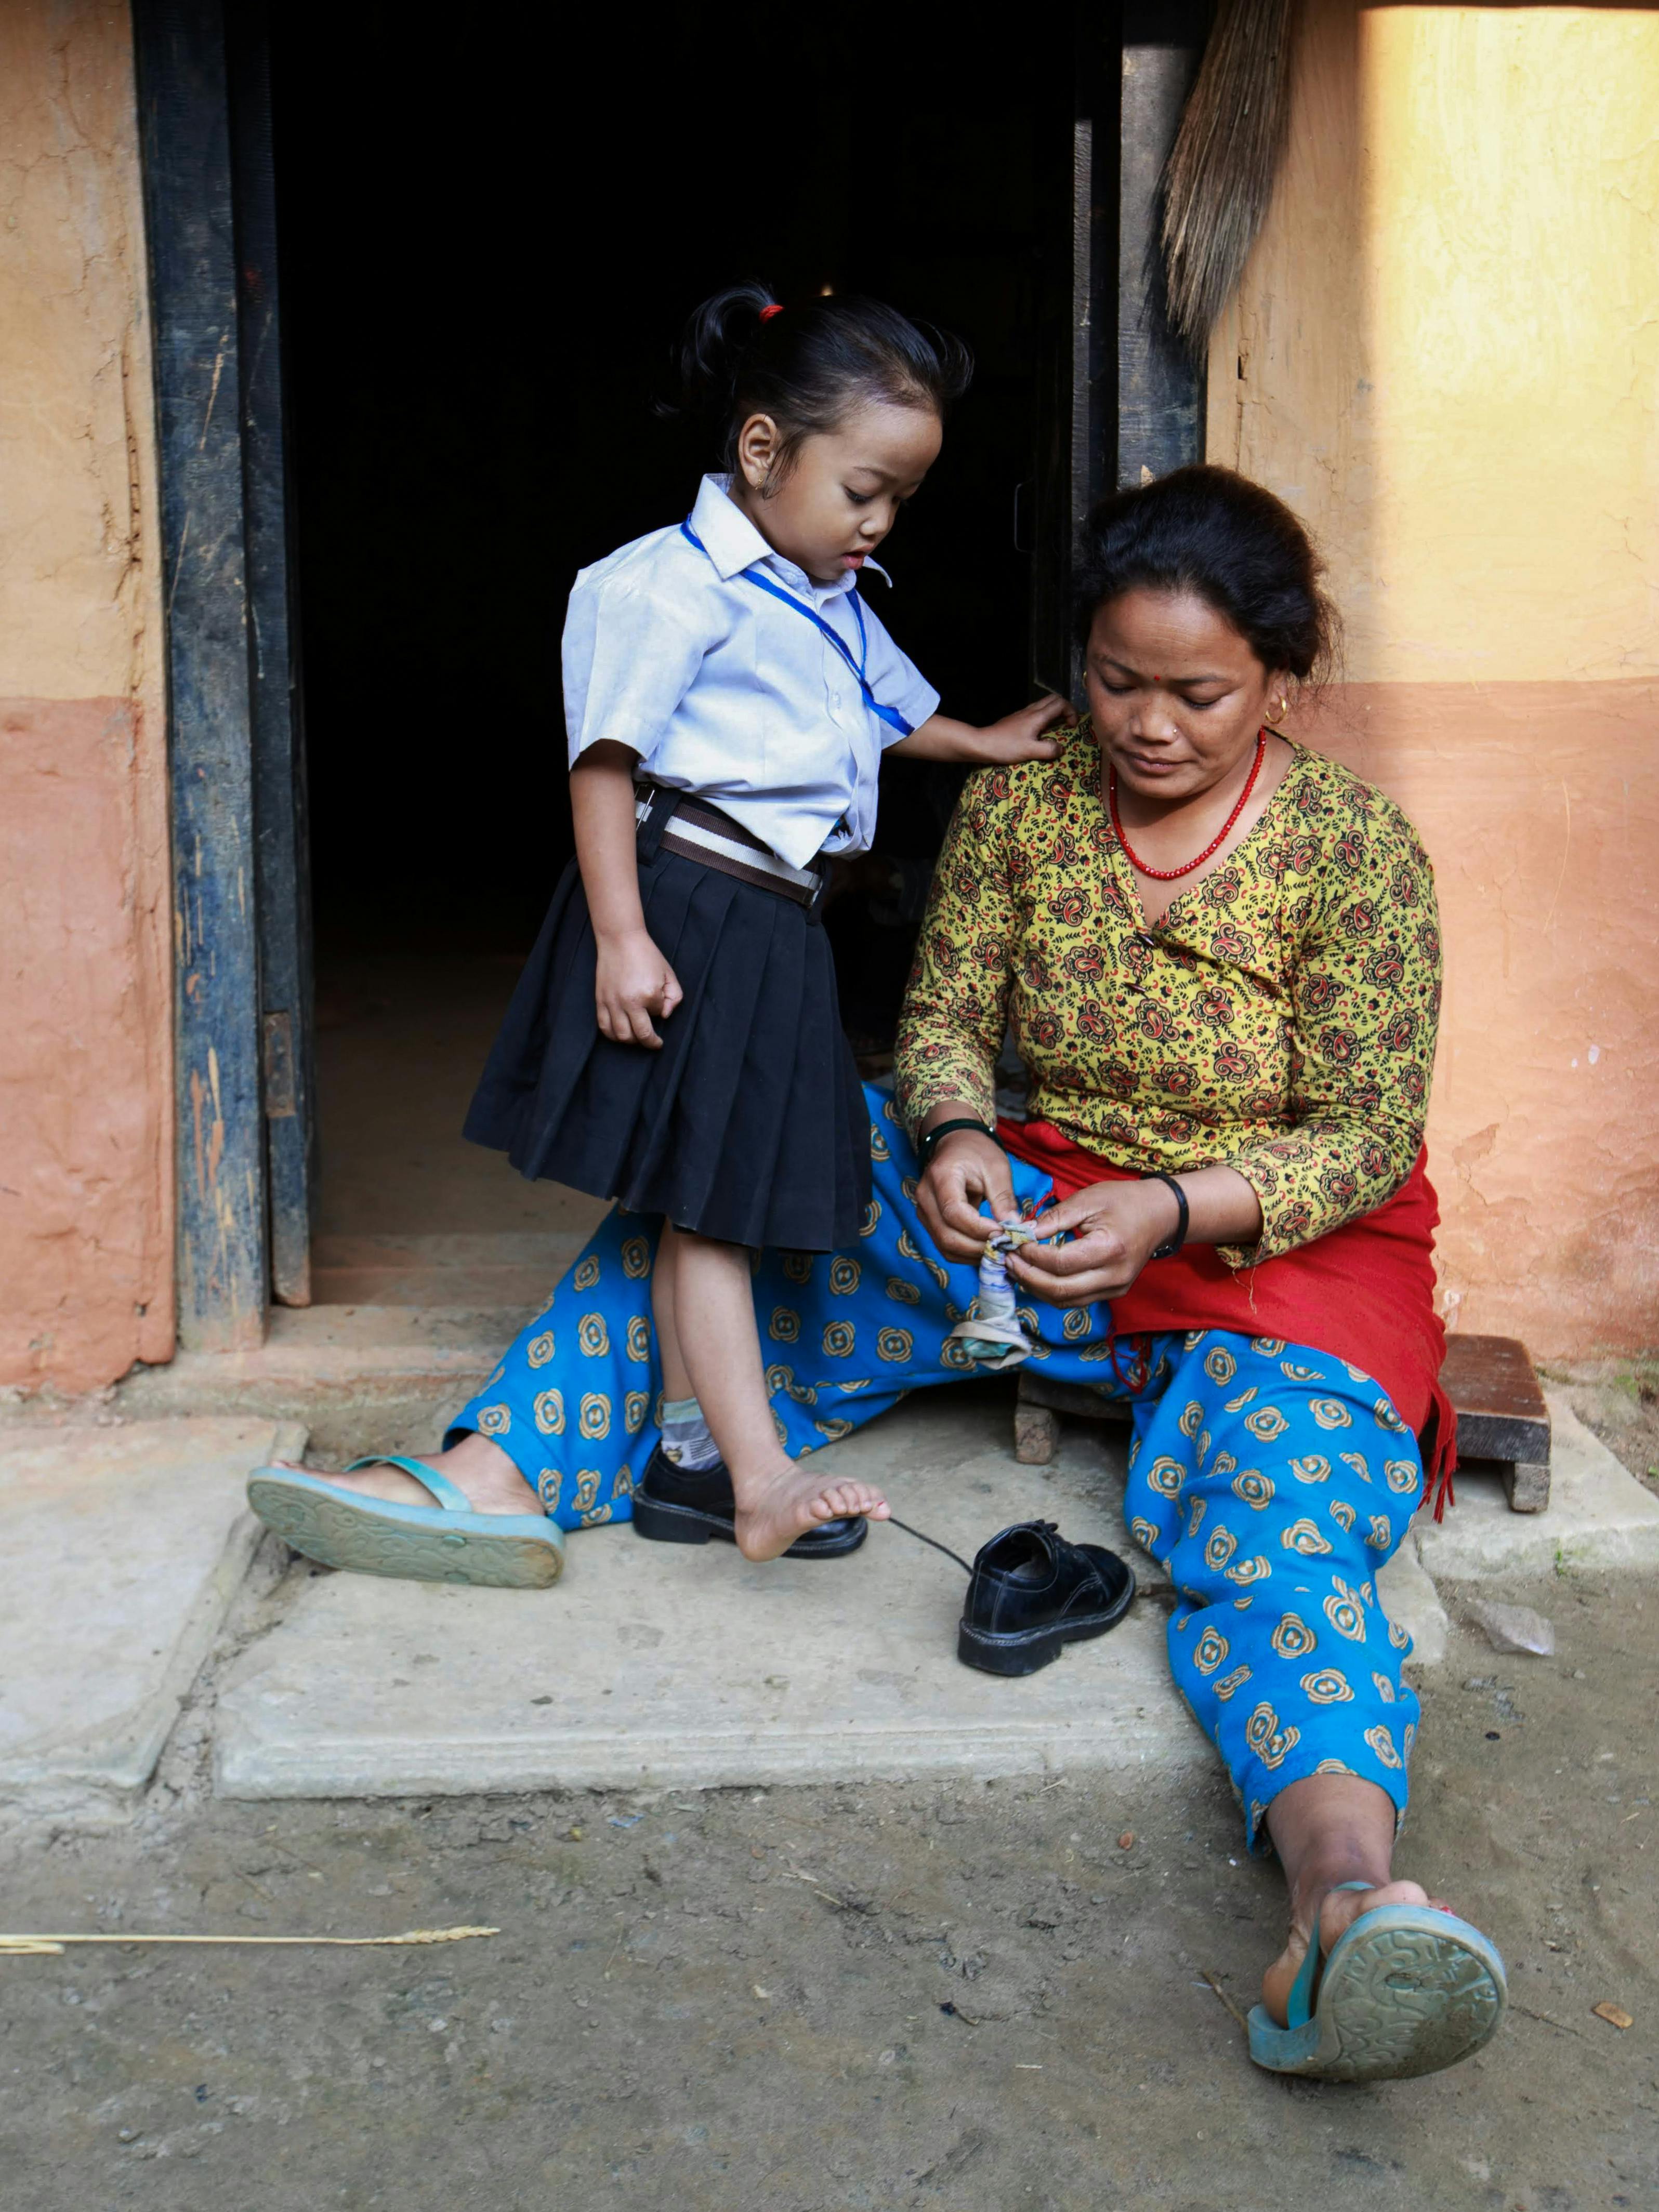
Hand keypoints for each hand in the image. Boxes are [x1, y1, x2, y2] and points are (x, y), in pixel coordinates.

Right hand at [594, 928, 682, 1047]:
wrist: (620, 939)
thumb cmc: (647, 954)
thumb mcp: (669, 974)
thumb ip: (675, 997)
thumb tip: (664, 1015)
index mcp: (649, 994)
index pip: (658, 1014)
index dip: (660, 1009)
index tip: (658, 1000)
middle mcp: (630, 1002)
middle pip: (641, 1034)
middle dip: (651, 1042)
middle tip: (655, 1043)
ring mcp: (613, 1003)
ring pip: (622, 1036)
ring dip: (632, 1041)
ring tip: (637, 1036)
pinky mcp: (600, 1001)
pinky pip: (605, 1027)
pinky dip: (613, 1035)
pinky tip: (621, 1033)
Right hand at [916, 1130, 1019, 1263]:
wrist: (956, 1145)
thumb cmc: (977, 1152)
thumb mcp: (996, 1168)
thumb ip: (1003, 1198)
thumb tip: (1015, 1228)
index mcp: (941, 1177)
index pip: (954, 1212)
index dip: (979, 1228)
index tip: (1004, 1233)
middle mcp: (925, 1197)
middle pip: (946, 1235)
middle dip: (978, 1247)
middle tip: (1006, 1248)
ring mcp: (924, 1212)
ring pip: (944, 1246)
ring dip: (973, 1254)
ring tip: (999, 1251)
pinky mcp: (929, 1222)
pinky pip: (945, 1247)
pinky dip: (966, 1254)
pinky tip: (986, 1249)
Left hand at [967, 693, 1069, 764]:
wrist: (982, 743)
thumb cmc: (1005, 747)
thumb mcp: (1029, 751)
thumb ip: (1048, 750)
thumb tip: (1061, 749)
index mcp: (1037, 716)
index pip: (1061, 703)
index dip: (1071, 712)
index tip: (1071, 727)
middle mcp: (1031, 711)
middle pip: (1054, 699)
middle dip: (1065, 709)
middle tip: (1067, 725)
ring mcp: (1023, 713)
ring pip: (1044, 704)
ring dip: (1054, 713)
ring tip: (1056, 730)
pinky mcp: (1017, 719)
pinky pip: (1035, 711)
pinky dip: (1044, 717)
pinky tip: (1041, 732)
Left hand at [1003, 1178, 1180, 1308]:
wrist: (1161, 1214)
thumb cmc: (1125, 1201)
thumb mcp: (1088, 1199)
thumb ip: (1055, 1218)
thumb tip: (1023, 1232)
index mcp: (1110, 1249)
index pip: (1060, 1263)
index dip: (1032, 1256)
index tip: (1013, 1243)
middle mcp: (1114, 1276)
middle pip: (1060, 1290)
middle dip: (1028, 1277)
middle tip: (1008, 1260)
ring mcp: (1116, 1289)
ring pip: (1065, 1301)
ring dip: (1036, 1287)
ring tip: (1017, 1268)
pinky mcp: (1113, 1293)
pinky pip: (1075, 1300)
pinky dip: (1052, 1290)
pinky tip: (1036, 1274)